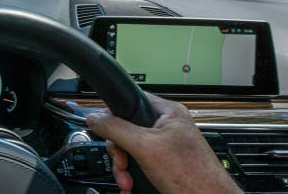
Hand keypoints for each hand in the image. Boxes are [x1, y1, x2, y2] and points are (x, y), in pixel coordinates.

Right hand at [86, 93, 241, 193]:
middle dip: (119, 153)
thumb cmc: (192, 176)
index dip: (115, 117)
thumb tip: (95, 117)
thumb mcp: (145, 147)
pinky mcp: (164, 166)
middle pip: (127, 131)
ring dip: (124, 169)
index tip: (107, 132)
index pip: (130, 102)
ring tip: (128, 182)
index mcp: (167, 113)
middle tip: (122, 164)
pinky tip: (132, 188)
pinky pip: (139, 166)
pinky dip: (132, 178)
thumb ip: (117, 128)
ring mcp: (166, 148)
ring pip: (131, 151)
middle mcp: (167, 128)